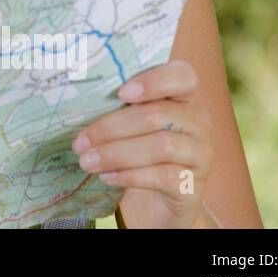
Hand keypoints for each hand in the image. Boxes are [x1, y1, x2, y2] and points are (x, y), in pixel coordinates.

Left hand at [70, 59, 213, 227]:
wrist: (157, 201)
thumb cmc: (137, 151)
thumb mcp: (129, 125)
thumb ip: (117, 108)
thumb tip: (76, 103)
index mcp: (182, 97)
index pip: (182, 76)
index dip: (154, 80)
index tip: (121, 92)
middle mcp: (198, 121)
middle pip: (157, 115)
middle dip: (111, 128)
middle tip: (80, 142)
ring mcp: (200, 154)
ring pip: (161, 146)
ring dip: (116, 154)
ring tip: (87, 161)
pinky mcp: (193, 185)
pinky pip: (163, 176)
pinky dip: (130, 176)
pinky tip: (106, 177)